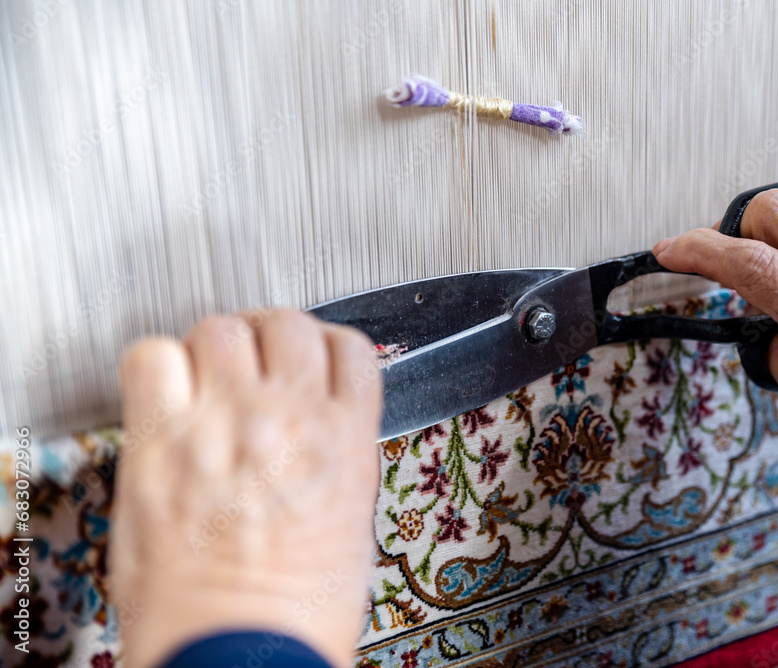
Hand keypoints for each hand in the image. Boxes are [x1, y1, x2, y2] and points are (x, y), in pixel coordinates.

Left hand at [110, 309, 381, 667]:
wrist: (244, 654)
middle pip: (285, 323)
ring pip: (221, 328)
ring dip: (216, 347)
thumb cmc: (297, 612)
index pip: (348, 346)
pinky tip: (165, 394)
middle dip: (270, 339)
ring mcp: (225, 420)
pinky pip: (152, 356)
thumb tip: (311, 431)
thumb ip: (333, 459)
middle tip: (254, 361)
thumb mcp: (349, 524)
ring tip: (207, 378)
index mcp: (346, 439)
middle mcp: (291, 416)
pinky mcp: (161, 439)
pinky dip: (157, 364)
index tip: (308, 357)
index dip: (324, 345)